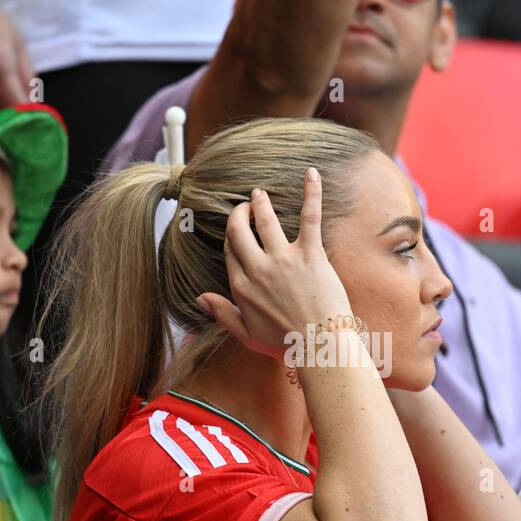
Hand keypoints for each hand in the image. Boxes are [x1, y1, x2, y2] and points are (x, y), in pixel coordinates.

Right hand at [198, 170, 351, 358]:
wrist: (319, 346)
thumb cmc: (286, 344)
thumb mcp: (247, 335)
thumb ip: (223, 314)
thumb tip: (200, 298)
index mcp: (242, 287)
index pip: (231, 253)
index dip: (232, 240)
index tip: (236, 233)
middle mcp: (258, 269)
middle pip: (240, 232)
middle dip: (238, 214)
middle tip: (243, 206)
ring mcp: (283, 259)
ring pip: (266, 220)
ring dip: (260, 203)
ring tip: (259, 193)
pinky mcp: (310, 254)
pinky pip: (309, 217)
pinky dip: (311, 193)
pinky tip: (311, 173)